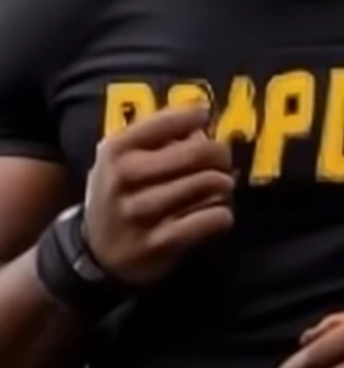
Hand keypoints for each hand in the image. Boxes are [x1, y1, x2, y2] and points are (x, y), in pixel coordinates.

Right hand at [84, 105, 235, 284]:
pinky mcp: (159, 244)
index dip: (197, 116)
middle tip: (221, 162)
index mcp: (117, 149)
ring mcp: (140, 213)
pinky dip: (222, 214)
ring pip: (210, 184)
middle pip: (200, 153)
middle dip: (220, 155)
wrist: (95, 252)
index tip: (206, 118)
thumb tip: (203, 117)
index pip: (170, 121)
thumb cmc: (122, 191)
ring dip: (223, 185)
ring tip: (217, 188)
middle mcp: (124, 178)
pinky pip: (213, 218)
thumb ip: (160, 132)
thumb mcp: (124, 156)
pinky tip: (212, 214)